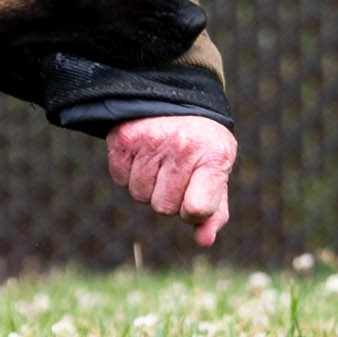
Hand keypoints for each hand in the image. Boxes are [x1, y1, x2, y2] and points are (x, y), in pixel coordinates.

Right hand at [106, 115, 236, 245]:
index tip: (196, 195)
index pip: (197, 209)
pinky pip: (120, 179)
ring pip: (139, 195)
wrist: (174, 95)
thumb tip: (204, 241)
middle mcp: (182, 146)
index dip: (193, 210)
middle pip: (163, 208)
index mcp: (213, 156)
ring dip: (148, 185)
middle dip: (169, 197)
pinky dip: (129, 172)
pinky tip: (142, 152)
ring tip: (160, 159)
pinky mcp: (123, 137)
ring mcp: (151, 140)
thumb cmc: (200, 142)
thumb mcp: (216, 170)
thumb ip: (214, 210)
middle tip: (177, 171)